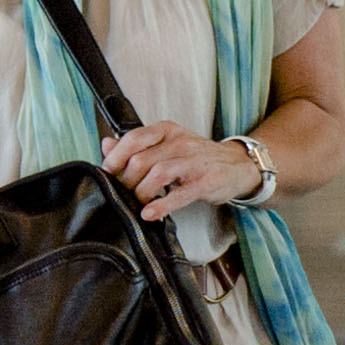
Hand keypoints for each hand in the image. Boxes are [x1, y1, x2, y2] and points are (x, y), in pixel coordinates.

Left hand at [101, 122, 263, 222]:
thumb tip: (105, 144)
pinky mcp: (206, 182)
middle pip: (141, 160)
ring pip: (157, 174)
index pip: (133, 138)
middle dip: (126, 181)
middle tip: (123, 193)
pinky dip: (162, 205)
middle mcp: (180, 142)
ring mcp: (194, 162)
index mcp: (167, 130)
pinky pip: (180, 194)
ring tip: (137, 203)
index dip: (116, 158)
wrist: (239, 166)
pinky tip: (150, 213)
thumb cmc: (198, 157)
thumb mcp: (168, 144)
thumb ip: (136, 145)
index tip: (108, 173)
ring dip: (141, 192)